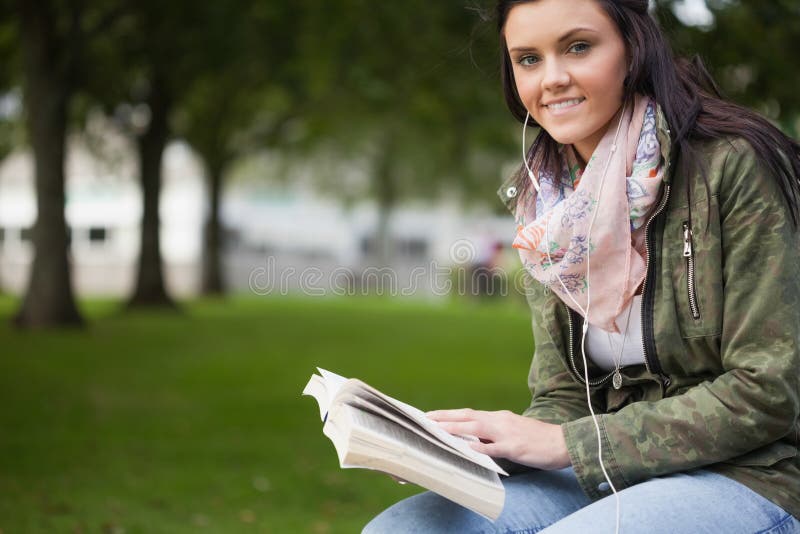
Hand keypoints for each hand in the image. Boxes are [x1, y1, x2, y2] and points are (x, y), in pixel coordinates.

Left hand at [427, 408, 570, 469]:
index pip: (469, 414)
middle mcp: (500, 421)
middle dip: (446, 418)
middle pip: (468, 417)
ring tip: (438, 429)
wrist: (563, 442)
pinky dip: (479, 447)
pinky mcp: (515, 447)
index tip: (433, 416)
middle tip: (427, 419)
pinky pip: (494, 447)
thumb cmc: (538, 440)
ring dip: (456, 428)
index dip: (450, 415)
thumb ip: (494, 435)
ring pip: (476, 428)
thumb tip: (475, 442)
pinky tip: (467, 448)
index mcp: (499, 418)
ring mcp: (507, 433)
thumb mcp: (513, 432)